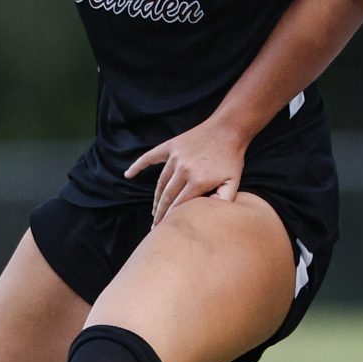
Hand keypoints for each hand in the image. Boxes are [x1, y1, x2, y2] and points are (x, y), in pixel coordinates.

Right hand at [123, 118, 251, 224]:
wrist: (228, 129)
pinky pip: (150, 157)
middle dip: (160, 214)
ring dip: (157, 198)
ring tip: (155, 211)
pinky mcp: (171, 146)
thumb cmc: (232, 159)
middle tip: (155, 227)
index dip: (171, 220)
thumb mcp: (233, 182)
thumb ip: (224, 200)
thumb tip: (209, 214)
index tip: (165, 231)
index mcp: (197, 181)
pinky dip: (138, 165)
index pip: (179, 206)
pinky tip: (129, 174)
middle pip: (167, 197)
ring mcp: (175, 157)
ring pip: (161, 183)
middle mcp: (183, 170)